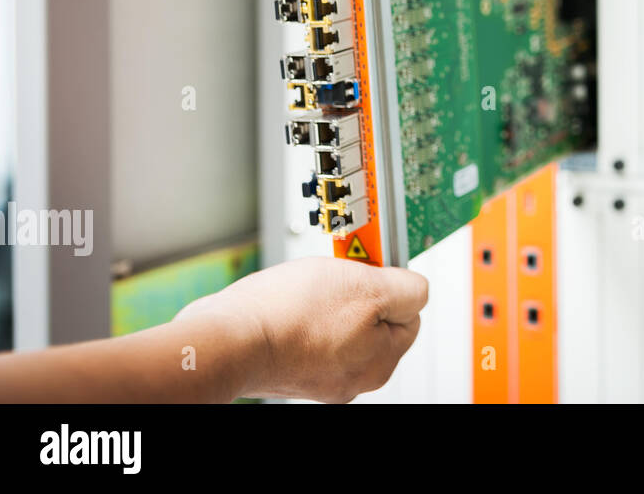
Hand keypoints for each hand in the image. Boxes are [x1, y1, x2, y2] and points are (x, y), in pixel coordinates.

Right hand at [176, 257, 427, 403]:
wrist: (224, 339)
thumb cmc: (289, 316)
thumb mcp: (369, 286)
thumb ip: (406, 289)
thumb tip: (419, 289)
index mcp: (381, 362)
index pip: (411, 312)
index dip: (394, 282)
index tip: (375, 267)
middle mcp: (354, 375)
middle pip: (376, 317)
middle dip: (360, 291)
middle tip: (337, 276)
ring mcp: (321, 373)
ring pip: (342, 320)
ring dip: (331, 298)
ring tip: (308, 289)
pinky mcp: (291, 365)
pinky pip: (310, 329)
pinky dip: (303, 313)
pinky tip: (289, 302)